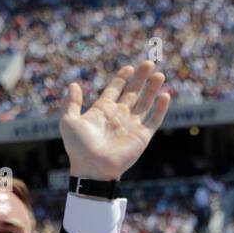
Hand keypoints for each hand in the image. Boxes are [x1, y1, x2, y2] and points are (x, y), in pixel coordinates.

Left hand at [60, 61, 170, 179]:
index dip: (122, 78)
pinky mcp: (142, 136)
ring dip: (152, 89)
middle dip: (140, 78)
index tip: (129, 68)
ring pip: (145, 103)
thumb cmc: (78, 148)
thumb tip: (73, 85)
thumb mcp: (68, 122)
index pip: (115, 90)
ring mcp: (131, 125)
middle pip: (133, 92)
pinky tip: (165, 95)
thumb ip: (71, 103)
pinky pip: (154, 120)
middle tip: (148, 63)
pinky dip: (161, 108)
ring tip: (159, 75)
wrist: (92, 169)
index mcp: (102, 111)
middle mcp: (118, 116)